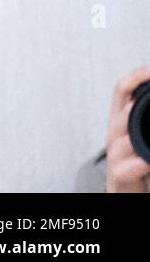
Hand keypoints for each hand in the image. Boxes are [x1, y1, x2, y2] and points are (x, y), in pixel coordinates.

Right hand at [105, 65, 149, 192]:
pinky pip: (127, 167)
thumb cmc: (133, 165)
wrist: (124, 192)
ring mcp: (116, 155)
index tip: (149, 69)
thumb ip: (140, 116)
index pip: (121, 90)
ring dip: (127, 123)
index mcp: (119, 121)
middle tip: (148, 82)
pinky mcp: (121, 175)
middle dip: (132, 96)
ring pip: (119, 137)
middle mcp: (114, 135)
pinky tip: (146, 161)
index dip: (134, 77)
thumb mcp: (136, 136)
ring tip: (133, 110)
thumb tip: (144, 97)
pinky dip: (138, 163)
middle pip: (119, 109)